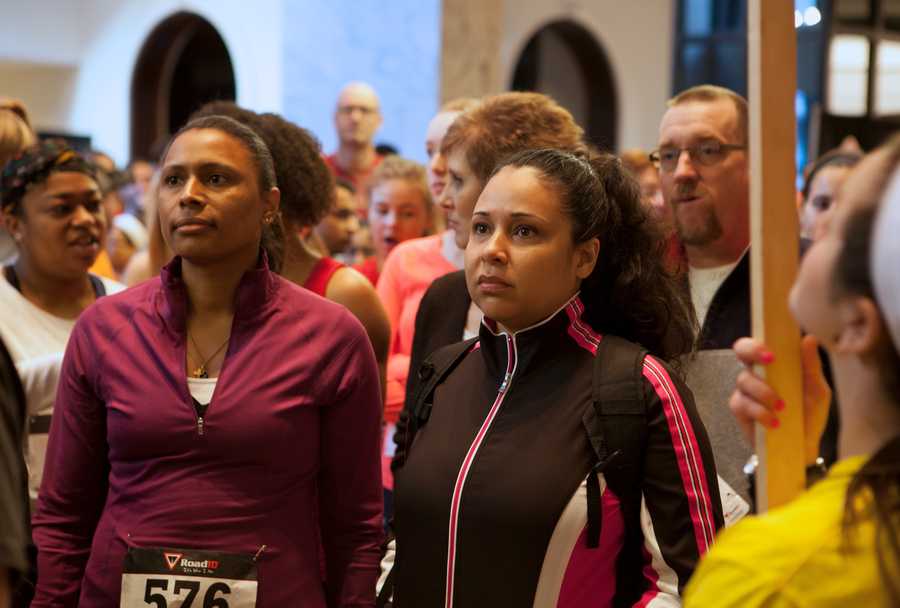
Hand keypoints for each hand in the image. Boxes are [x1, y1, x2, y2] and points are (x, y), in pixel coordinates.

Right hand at [729, 335, 831, 464]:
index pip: (760, 342)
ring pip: (744, 380)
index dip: (760, 340)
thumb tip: (809, 338)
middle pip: (741, 350)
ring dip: (764, 392)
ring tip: (782, 407)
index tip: (772, 351)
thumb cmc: (809, 414)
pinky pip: (742, 404)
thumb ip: (812, 366)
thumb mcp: (817, 391)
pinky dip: (760, 412)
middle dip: (752, 351)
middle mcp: (756, 372)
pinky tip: (774, 422)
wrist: (803, 447)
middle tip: (770, 360)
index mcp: (773, 364)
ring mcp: (745, 391)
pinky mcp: (740, 411)